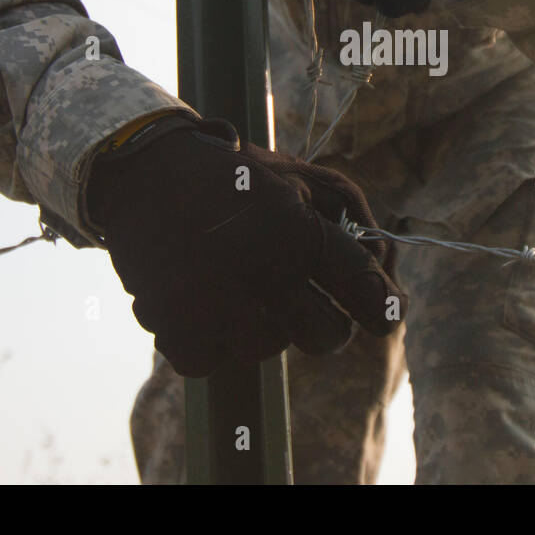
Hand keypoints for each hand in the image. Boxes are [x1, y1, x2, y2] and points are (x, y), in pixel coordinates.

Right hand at [86, 113, 404, 376]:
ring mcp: (218, 310)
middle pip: (327, 338)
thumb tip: (383, 271)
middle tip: (309, 304)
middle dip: (329, 324)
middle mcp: (261, 276)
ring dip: (263, 325)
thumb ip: (352, 220)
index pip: (364, 288)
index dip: (384, 307)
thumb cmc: (238, 178)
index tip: (387, 315)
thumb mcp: (303, 178)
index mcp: (297, 234)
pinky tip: (205, 300)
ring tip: (238, 283)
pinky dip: (213, 337)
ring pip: (269, 349)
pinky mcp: (177, 331)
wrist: (147, 174)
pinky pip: (215, 361)